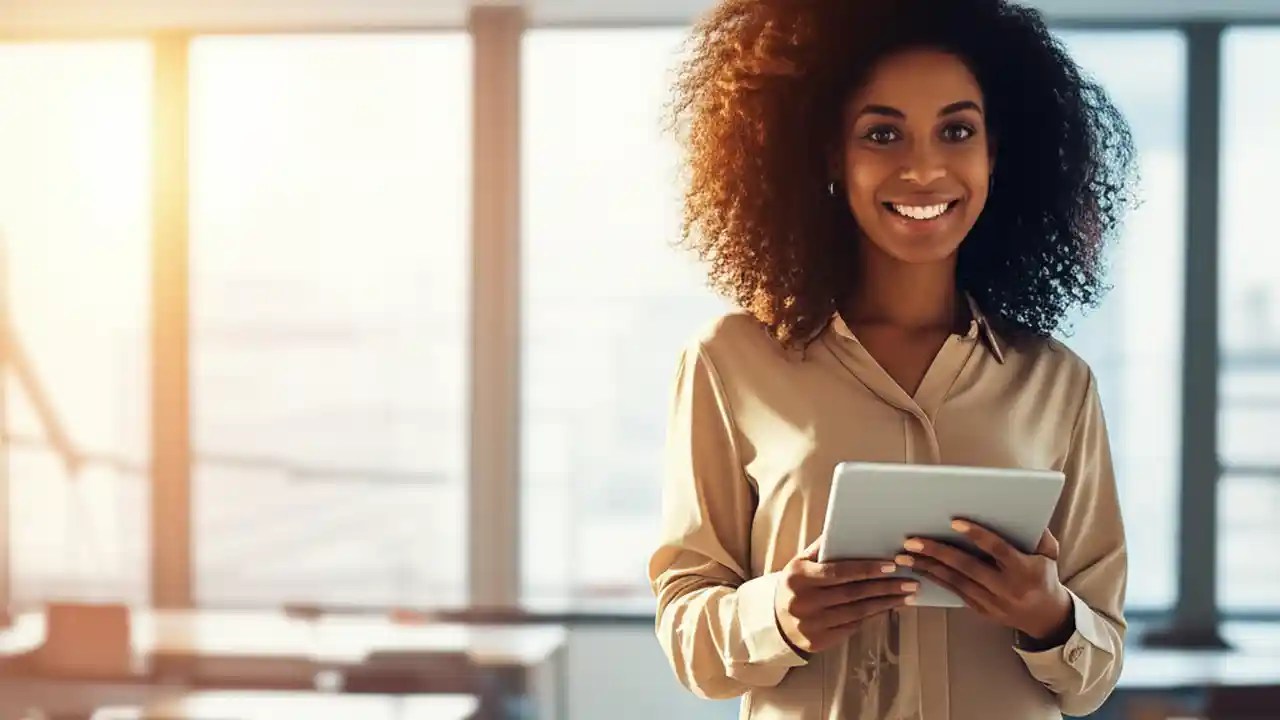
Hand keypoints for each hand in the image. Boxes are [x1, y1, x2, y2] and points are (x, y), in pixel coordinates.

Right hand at [774, 535, 917, 653]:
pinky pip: (853, 627)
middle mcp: (804, 601)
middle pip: (853, 593)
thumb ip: (822, 548)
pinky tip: (889, 608)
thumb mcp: (801, 562)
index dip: (867, 569)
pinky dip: (873, 616)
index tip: (891, 564)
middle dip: (885, 587)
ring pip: (857, 613)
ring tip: (907, 596)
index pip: (839, 572)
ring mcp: (811, 624)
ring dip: (886, 604)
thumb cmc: (796, 584)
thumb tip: (847, 526)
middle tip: (910, 582)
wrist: (775, 620)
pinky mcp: (819, 641)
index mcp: (799, 577)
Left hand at [895, 520, 1073, 643]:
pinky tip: (917, 569)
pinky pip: (953, 592)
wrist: (1045, 618)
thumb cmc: (1045, 576)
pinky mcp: (980, 609)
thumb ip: (1039, 534)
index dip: (976, 535)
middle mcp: (1006, 588)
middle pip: (966, 567)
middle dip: (937, 552)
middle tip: (912, 541)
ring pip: (954, 581)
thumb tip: (1024, 510)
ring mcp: (991, 602)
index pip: (997, 550)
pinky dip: (934, 579)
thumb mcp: (1050, 554)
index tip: (954, 521)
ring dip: (927, 567)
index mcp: (1024, 571)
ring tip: (904, 555)